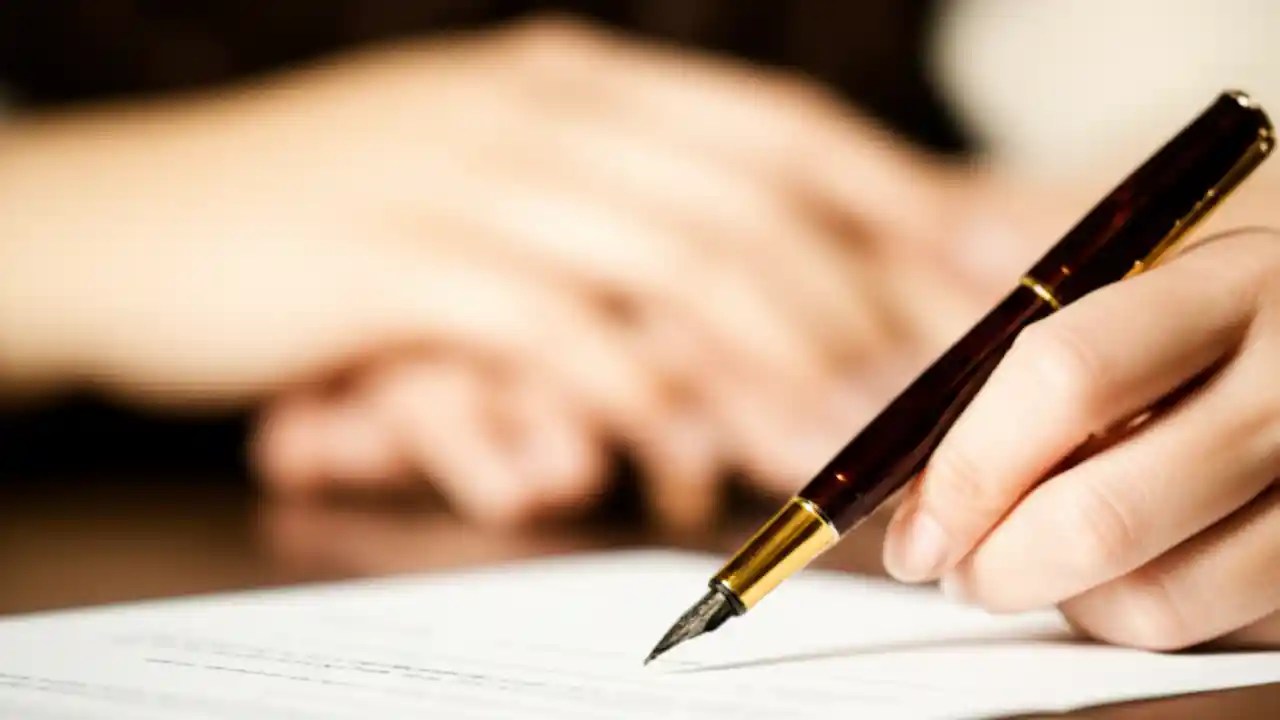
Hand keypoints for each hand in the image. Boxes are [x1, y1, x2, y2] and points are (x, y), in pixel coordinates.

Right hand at [0, 17, 949, 525]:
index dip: (884, 190)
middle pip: (746, 196)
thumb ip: (597, 203)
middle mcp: (533, 110)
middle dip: (858, 288)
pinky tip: (680, 442)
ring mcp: (465, 178)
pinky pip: (552, 326)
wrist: (137, 218)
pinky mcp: (396, 262)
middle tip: (939, 372)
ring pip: (669, 260)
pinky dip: (633, 386)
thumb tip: (720, 289)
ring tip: (844, 429)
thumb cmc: (322, 207)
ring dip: (771, 352)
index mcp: (567, 77)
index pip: (769, 126)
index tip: (971, 261)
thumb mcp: (476, 169)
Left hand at [882, 227, 1279, 649]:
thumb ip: (1044, 341)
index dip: (969, 470)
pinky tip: (1133, 571)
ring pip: (1160, 599)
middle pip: (1102, 516)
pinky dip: (1146, 616)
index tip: (915, 530)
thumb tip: (903, 461)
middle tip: (954, 570)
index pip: (1065, 379)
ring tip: (1042, 565)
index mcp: (1228, 284)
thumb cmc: (1241, 319)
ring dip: (1068, 602)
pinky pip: (1219, 629)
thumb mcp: (1168, 276)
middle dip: (996, 565)